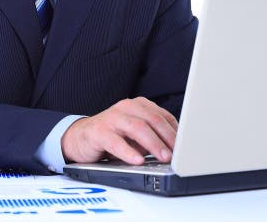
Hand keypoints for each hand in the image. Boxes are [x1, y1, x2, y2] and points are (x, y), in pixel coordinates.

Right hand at [61, 97, 177, 164]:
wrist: (79, 137)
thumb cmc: (112, 136)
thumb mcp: (135, 135)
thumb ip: (152, 137)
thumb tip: (174, 149)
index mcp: (138, 105)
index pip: (162, 116)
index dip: (175, 131)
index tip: (186, 145)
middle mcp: (126, 107)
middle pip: (152, 120)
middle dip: (167, 137)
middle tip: (177, 154)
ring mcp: (112, 118)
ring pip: (137, 128)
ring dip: (153, 144)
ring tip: (163, 157)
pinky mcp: (98, 131)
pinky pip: (115, 141)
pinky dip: (128, 151)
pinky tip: (137, 160)